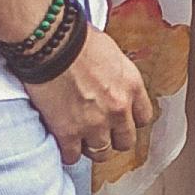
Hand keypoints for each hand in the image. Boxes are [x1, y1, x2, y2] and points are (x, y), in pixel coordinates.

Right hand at [28, 24, 147, 163]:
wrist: (51, 43)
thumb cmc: (76, 38)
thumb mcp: (111, 53)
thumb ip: (116, 75)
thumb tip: (110, 82)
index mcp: (131, 85)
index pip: (144, 118)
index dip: (131, 120)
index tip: (122, 120)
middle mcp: (118, 108)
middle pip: (126, 141)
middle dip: (114, 137)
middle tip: (101, 131)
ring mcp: (94, 123)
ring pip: (101, 153)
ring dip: (91, 146)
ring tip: (81, 138)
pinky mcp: (68, 133)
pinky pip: (72, 156)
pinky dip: (68, 152)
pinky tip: (64, 142)